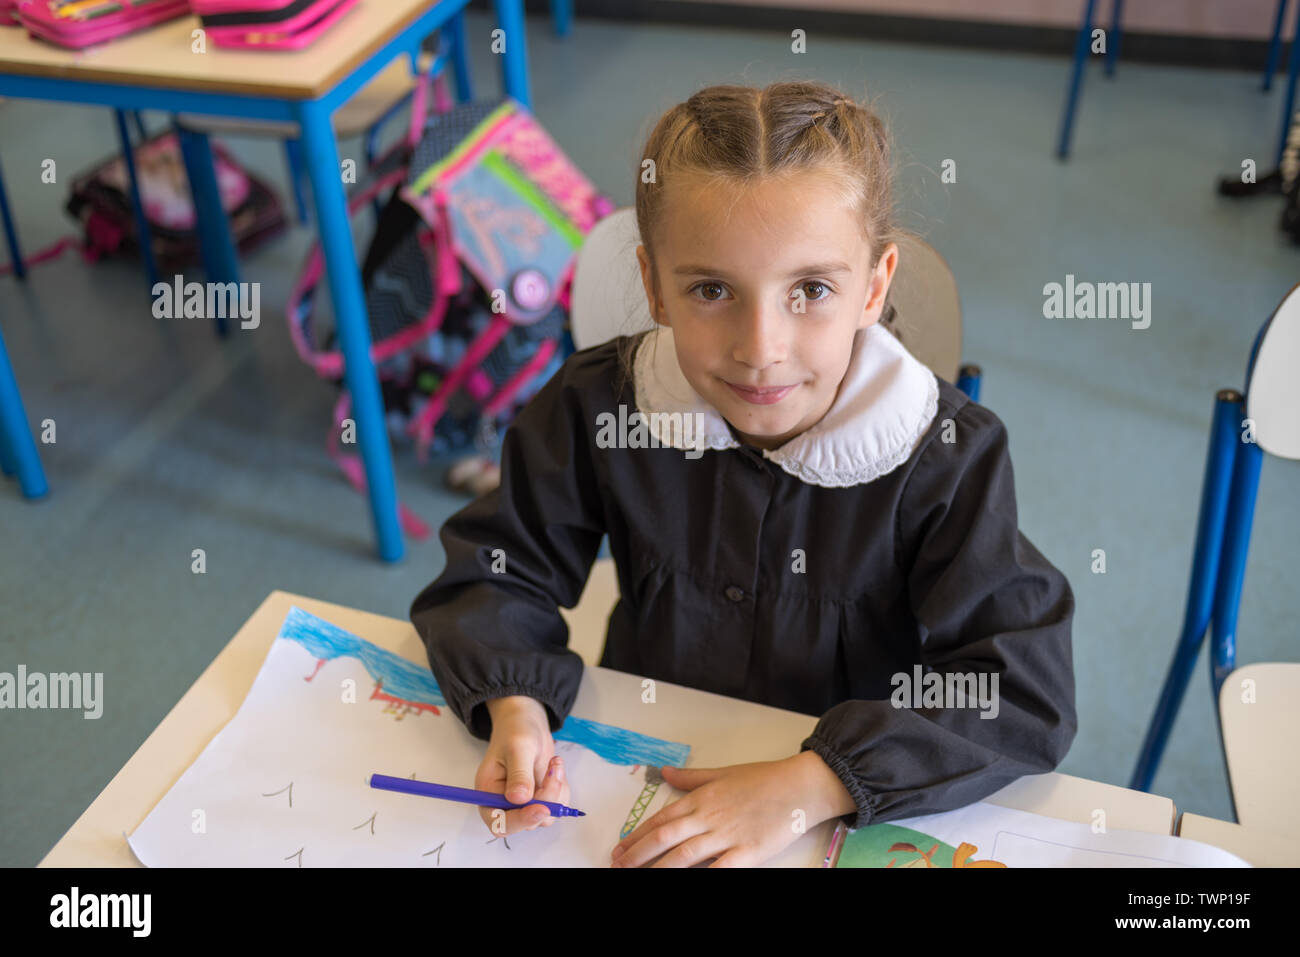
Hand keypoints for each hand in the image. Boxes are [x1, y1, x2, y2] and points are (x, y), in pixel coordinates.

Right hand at [476, 696, 569, 835]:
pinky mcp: (540, 797)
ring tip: (554, 763)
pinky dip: (561, 788)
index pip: (499, 822)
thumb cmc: (515, 730)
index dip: (521, 820)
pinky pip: (556, 805)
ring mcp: (524, 802)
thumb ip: (519, 774)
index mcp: (489, 793)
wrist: (526, 722)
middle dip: (546, 799)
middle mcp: (504, 802)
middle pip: (527, 821)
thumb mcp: (518, 747)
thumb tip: (519, 799)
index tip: (541, 808)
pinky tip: (554, 767)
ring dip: (556, 791)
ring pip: (546, 815)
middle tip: (552, 770)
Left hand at [610, 752, 852, 867]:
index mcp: (702, 798)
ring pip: (684, 856)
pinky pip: (719, 870)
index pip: (661, 819)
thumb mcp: (722, 773)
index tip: (619, 848)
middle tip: (618, 866)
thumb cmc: (763, 778)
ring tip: (638, 878)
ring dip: (658, 869)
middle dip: (638, 855)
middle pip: (665, 838)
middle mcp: (709, 817)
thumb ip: (691, 778)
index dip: (637, 835)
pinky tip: (685, 882)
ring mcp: (727, 836)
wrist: (800, 786)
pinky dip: (701, 878)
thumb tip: (664, 773)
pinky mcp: (747, 853)